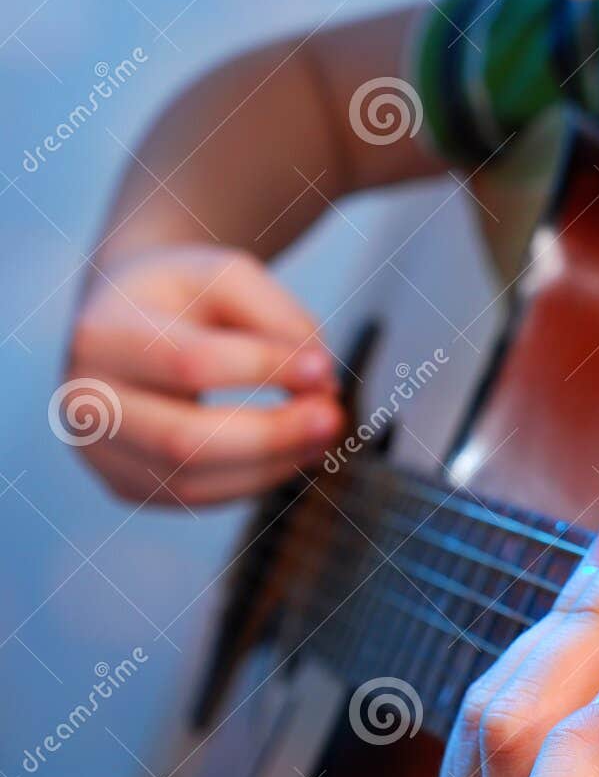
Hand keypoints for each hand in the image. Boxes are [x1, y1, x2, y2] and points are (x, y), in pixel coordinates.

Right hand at [67, 245, 345, 504]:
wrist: (125, 320)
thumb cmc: (183, 297)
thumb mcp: (229, 278)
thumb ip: (280, 319)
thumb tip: (322, 383)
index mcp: (101, 336)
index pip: (190, 363)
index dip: (263, 369)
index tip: (324, 368)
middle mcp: (85, 401)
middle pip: (183, 440)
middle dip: (271, 435)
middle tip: (335, 418)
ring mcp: (97, 453)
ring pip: (192, 482)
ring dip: (272, 466)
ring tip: (324, 435)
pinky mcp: (123, 485)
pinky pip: (195, 498)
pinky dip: (252, 480)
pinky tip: (292, 453)